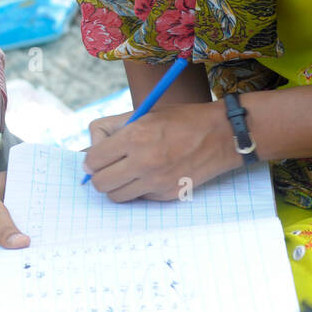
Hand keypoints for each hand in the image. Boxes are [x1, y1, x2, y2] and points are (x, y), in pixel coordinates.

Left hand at [84, 101, 240, 201]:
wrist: (222, 135)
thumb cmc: (179, 120)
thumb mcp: (142, 114)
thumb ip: (112, 130)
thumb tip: (89, 152)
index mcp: (134, 137)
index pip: (92, 160)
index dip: (90, 160)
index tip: (95, 158)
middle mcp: (143, 162)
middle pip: (99, 183)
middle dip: (99, 175)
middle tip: (108, 168)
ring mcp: (156, 181)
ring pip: (116, 196)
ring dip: (116, 186)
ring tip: (127, 173)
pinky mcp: (168, 194)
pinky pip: (139, 198)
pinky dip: (138, 189)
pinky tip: (150, 175)